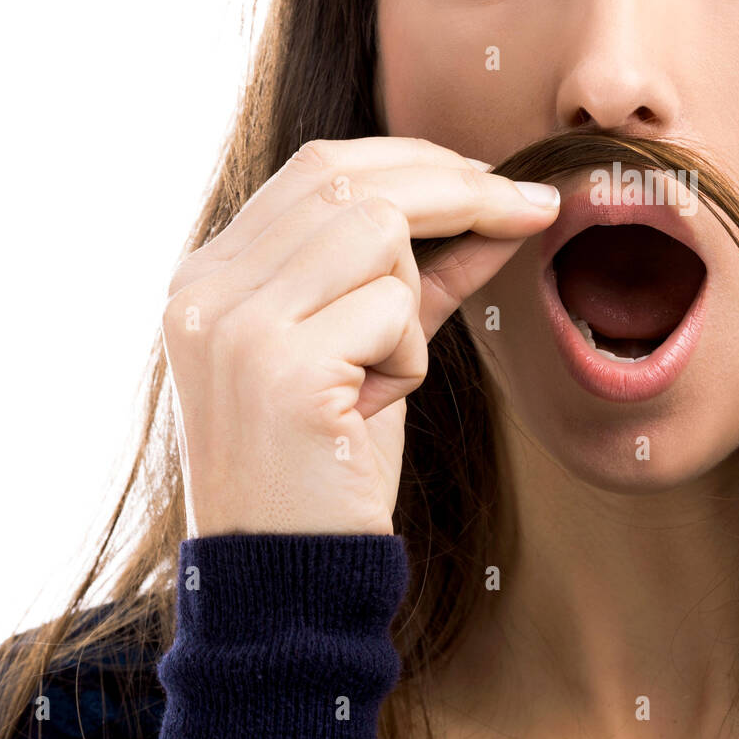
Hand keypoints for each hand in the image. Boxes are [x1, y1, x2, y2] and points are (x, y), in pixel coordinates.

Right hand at [161, 136, 558, 536]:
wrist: (289, 580)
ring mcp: (233, 322)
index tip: (489, 177)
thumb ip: (423, 274)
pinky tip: (369, 409)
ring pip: (379, 231)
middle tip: (533, 205)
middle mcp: (205, 288)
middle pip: (352, 179)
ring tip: (383, 371)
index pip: (319, 168)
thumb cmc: (332, 467)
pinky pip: (393, 309)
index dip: (414, 159)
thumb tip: (507, 204)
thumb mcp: (374, 351)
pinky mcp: (277, 364)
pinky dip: (408, 357)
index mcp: (211, 276)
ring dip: (412, 298)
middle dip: (460, 187)